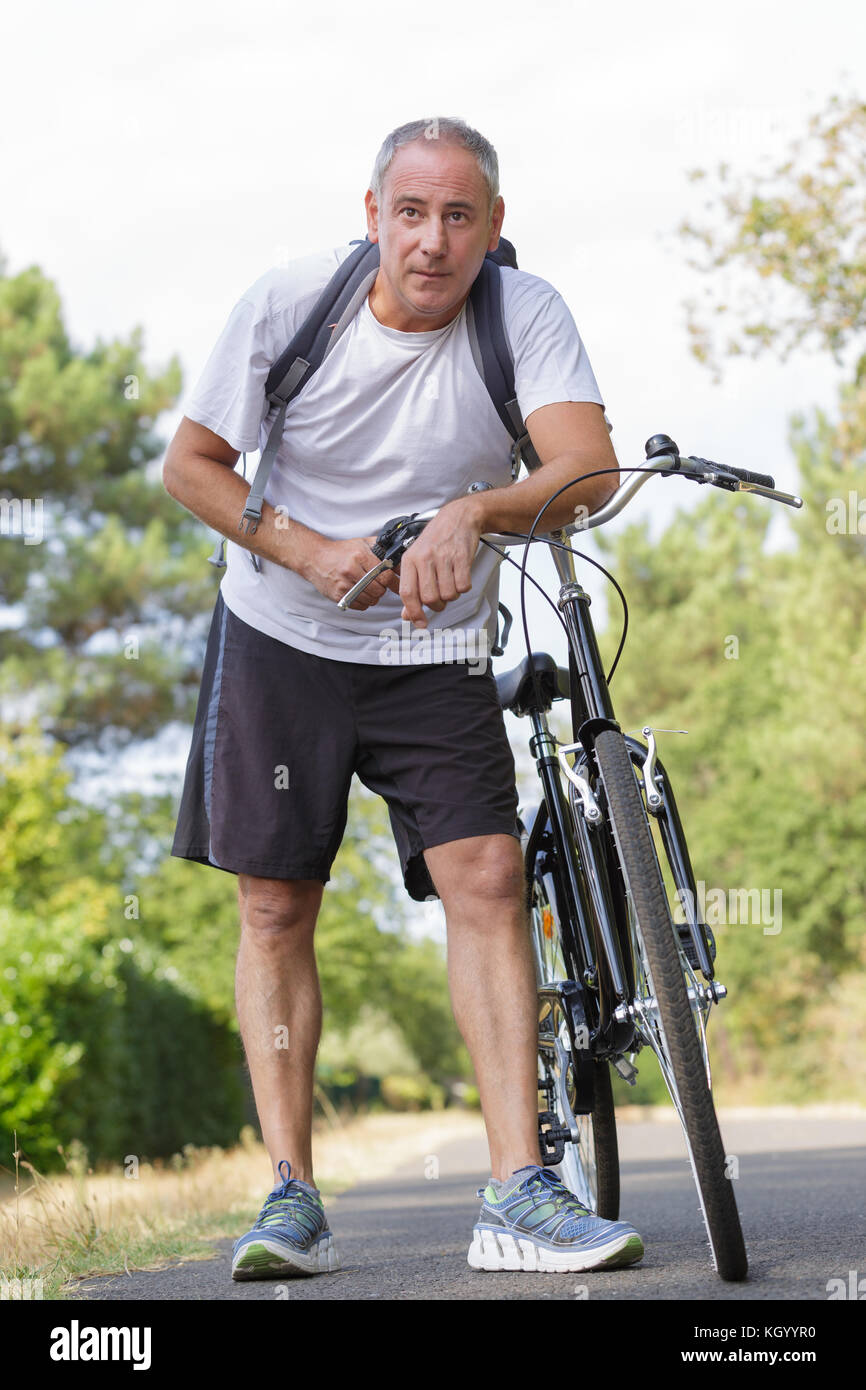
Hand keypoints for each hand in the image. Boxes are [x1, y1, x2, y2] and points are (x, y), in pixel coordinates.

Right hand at [308, 536, 400, 609]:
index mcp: (359, 556)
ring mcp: (343, 584)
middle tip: (380, 583)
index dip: (394, 581)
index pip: (385, 575)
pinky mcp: (338, 596)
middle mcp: (351, 570)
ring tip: (370, 587)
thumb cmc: (341, 551)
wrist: (315, 558)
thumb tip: (401, 560)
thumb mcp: (362, 544)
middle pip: (379, 589)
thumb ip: (382, 550)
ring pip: (371, 599)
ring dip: (374, 596)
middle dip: (383, 588)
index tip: (395, 582)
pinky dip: (364, 602)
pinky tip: (361, 593)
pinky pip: (360, 605)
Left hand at [398, 497, 482, 627]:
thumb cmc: (436, 539)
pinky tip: (460, 576)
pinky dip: (464, 586)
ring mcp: (444, 557)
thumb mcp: (417, 559)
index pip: (408, 593)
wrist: (458, 517)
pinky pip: (463, 586)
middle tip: (440, 598)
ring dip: (451, 595)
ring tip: (450, 583)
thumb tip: (407, 614)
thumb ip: (412, 587)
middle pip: (430, 598)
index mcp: (410, 560)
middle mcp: (425, 558)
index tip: (420, 623)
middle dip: (437, 605)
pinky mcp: (461, 557)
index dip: (413, 612)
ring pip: (448, 594)